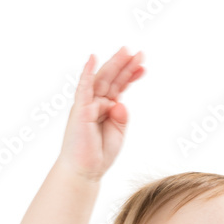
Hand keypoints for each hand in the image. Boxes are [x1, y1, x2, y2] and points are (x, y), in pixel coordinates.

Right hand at [58, 47, 144, 180]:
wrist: (84, 171)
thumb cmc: (99, 154)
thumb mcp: (118, 134)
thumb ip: (121, 118)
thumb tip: (120, 103)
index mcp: (107, 107)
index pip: (120, 87)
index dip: (131, 76)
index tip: (144, 67)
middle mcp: (96, 102)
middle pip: (112, 79)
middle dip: (126, 66)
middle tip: (140, 53)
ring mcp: (87, 104)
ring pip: (102, 80)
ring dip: (114, 65)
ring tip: (127, 52)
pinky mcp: (80, 110)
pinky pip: (83, 88)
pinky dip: (87, 73)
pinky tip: (93, 59)